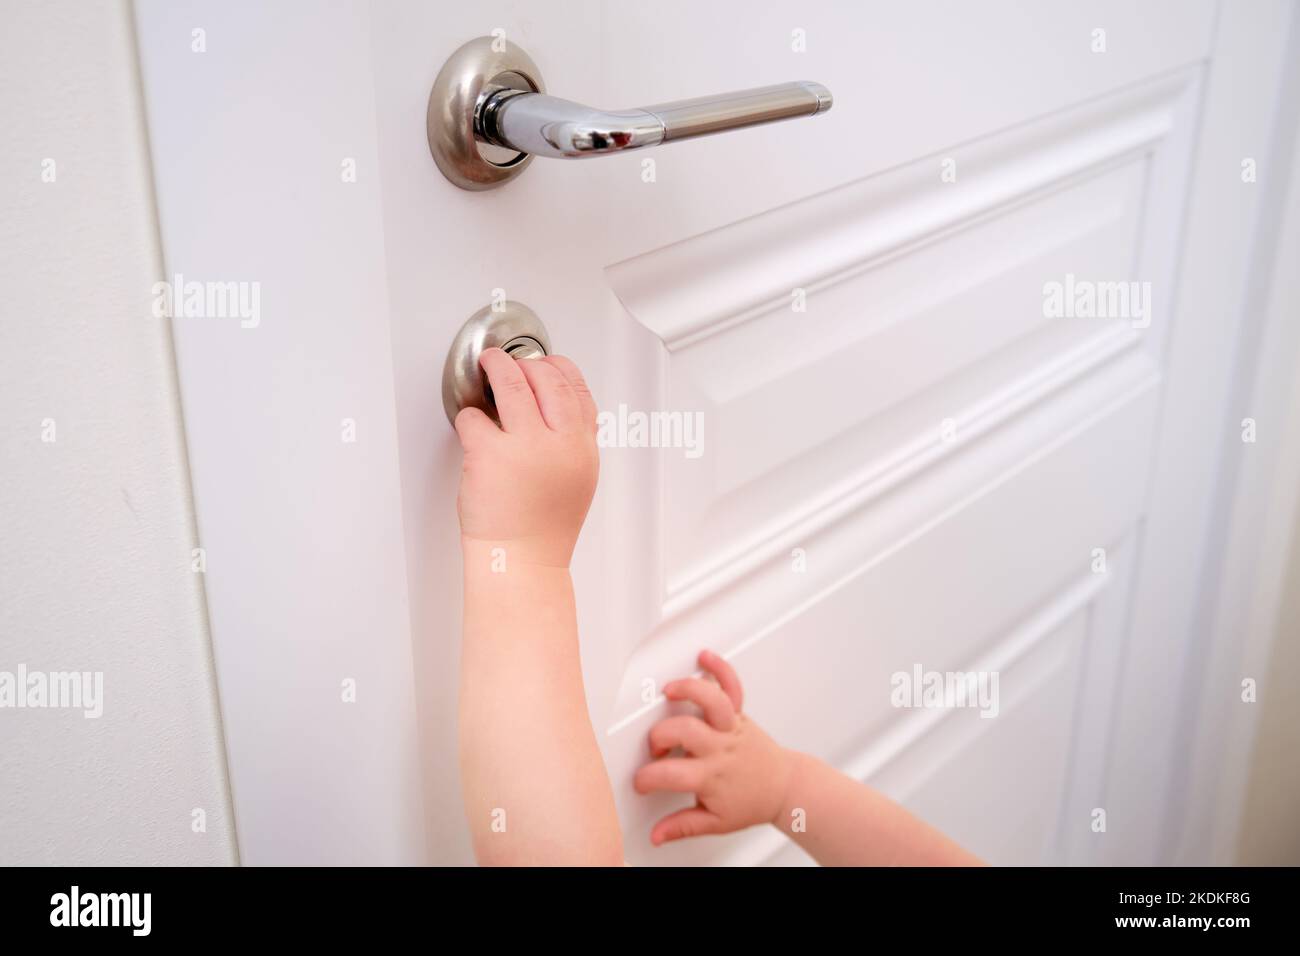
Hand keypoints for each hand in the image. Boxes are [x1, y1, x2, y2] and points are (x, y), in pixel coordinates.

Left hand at [453, 348, 598, 568]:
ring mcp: (525, 447)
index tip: (546, 363)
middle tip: (510, 361)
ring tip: (489, 364)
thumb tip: (558, 406)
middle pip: (548, 380)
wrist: (521, 561)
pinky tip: (473, 425)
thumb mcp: (578, 480)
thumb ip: (573, 442)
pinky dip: (470, 416)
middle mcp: (559, 444)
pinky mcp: (489, 454)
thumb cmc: (544, 528)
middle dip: (527, 363)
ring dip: (497, 367)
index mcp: (582, 449)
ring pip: (512, 385)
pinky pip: (475, 417)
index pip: (579, 391)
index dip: (560, 368)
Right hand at [635, 650, 795, 845]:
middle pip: (685, 732)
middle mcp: (720, 748)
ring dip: (688, 691)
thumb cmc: (750, 801)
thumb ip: (682, 827)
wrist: (783, 787)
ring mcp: (730, 728)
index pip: (672, 775)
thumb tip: (656, 835)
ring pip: (711, 702)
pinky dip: (721, 668)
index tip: (642, 781)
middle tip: (655, 748)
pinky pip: (733, 688)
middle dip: (660, 736)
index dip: (648, 778)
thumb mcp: (715, 822)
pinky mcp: (739, 715)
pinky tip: (705, 657)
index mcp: (712, 777)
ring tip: (669, 692)